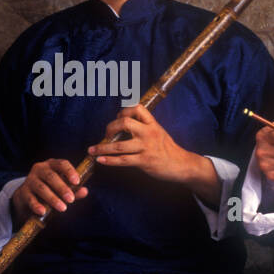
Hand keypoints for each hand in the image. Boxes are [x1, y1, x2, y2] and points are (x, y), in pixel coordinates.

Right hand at [13, 159, 87, 222]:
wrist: (27, 197)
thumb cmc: (49, 189)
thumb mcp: (62, 188)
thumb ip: (73, 189)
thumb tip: (84, 191)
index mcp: (52, 165)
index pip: (61, 164)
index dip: (69, 172)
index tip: (77, 182)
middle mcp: (40, 169)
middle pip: (51, 176)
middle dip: (62, 188)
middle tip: (71, 200)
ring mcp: (30, 180)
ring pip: (41, 188)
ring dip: (52, 198)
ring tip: (63, 208)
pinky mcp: (23, 192)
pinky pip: (30, 198)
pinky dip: (36, 205)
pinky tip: (43, 211)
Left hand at [89, 105, 219, 203]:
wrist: (182, 165)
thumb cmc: (167, 149)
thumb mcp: (158, 131)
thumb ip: (143, 126)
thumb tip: (123, 123)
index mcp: (152, 123)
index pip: (136, 108)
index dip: (123, 111)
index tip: (117, 118)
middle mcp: (148, 133)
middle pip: (125, 123)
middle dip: (110, 128)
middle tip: (106, 135)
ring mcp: (146, 147)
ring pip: (119, 145)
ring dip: (102, 148)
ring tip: (92, 150)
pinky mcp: (144, 162)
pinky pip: (123, 160)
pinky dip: (109, 161)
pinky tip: (100, 160)